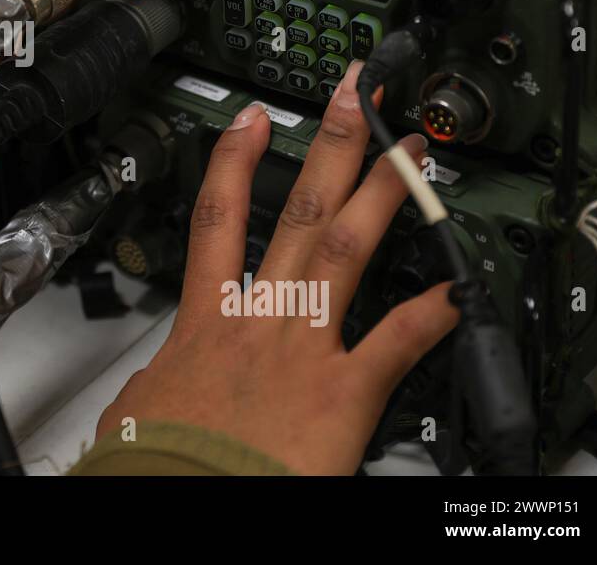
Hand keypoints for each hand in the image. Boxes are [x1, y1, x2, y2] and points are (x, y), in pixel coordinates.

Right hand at [96, 60, 459, 473]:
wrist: (178, 497)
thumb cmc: (157, 462)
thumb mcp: (139, 402)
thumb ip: (162, 375)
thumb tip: (161, 381)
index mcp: (208, 319)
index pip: (220, 217)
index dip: (237, 160)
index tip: (254, 119)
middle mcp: (261, 318)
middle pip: (301, 214)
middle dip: (331, 148)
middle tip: (356, 100)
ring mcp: (305, 348)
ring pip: (348, 252)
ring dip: (383, 197)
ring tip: (409, 154)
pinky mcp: (342, 394)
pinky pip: (394, 345)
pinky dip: (430, 315)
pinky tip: (457, 286)